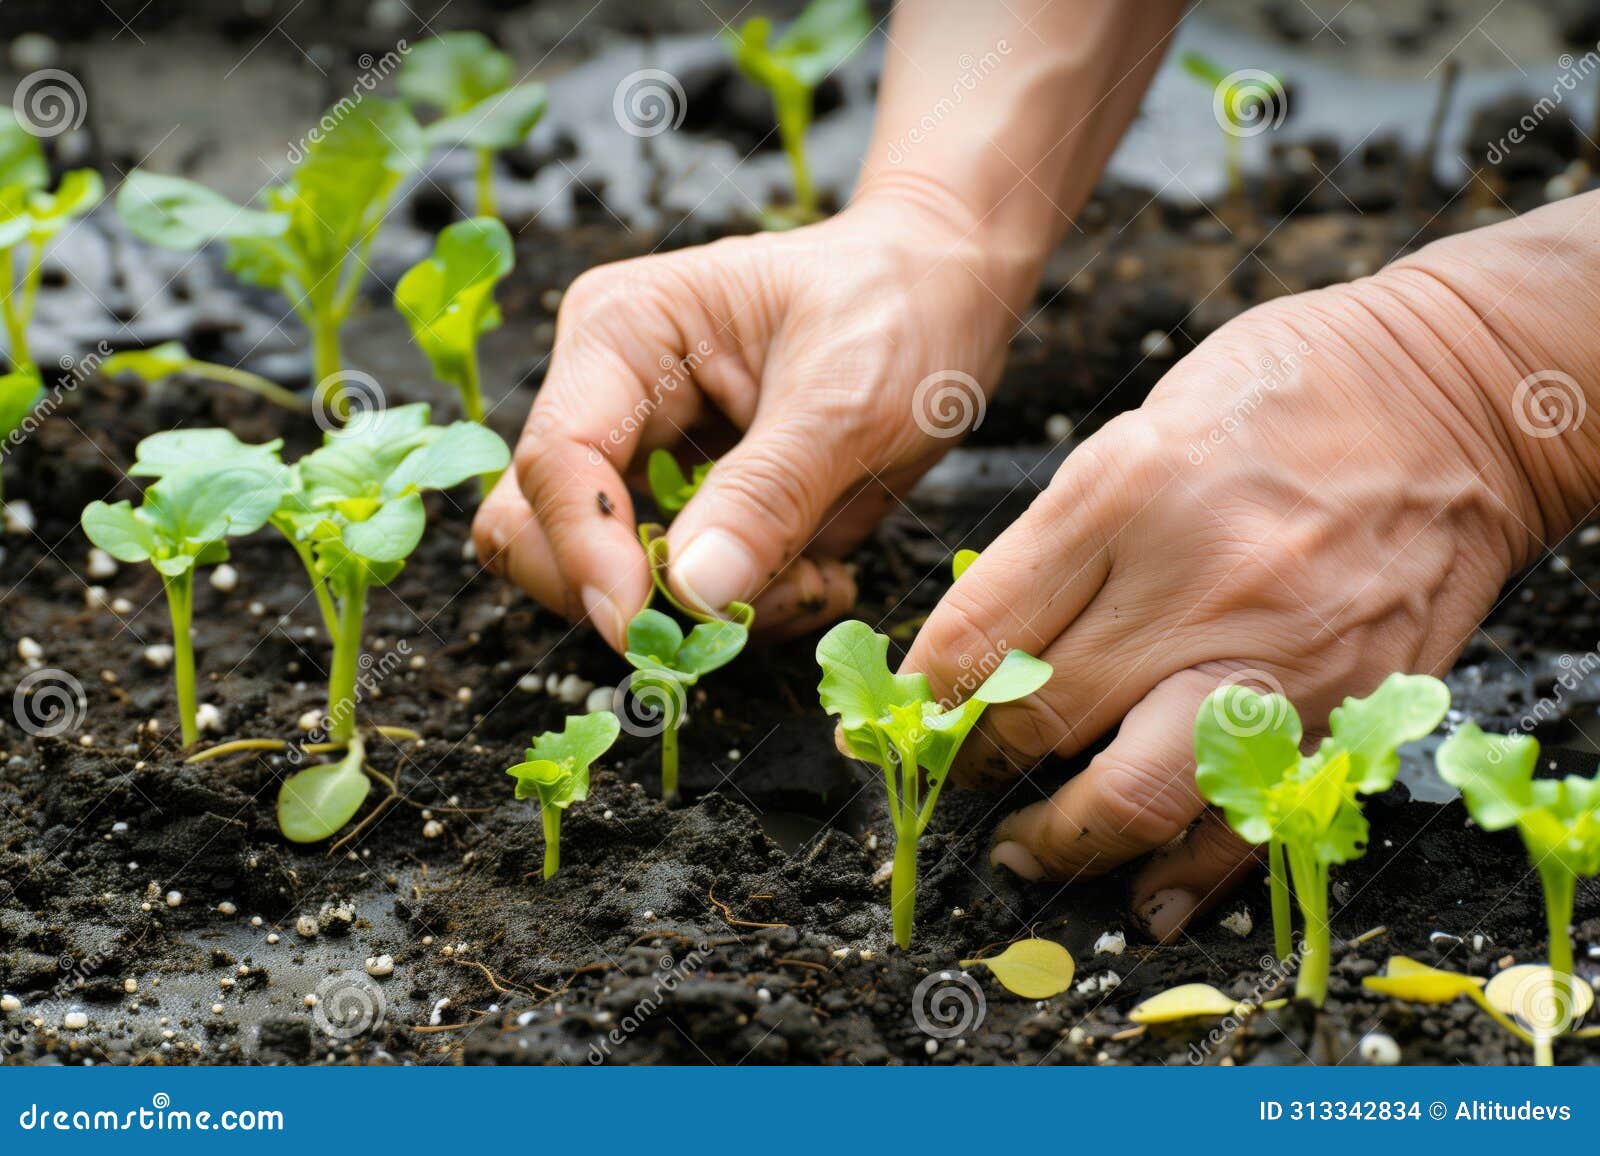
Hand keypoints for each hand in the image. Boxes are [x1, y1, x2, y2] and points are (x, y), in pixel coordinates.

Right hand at [473, 181, 1028, 647]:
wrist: (946, 296)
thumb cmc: (897, 308)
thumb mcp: (847, 400)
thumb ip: (767, 496)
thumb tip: (689, 596)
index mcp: (622, 335)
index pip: (557, 460)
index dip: (585, 553)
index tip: (642, 628)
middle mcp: (610, 398)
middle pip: (538, 530)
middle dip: (636, 595)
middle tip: (748, 610)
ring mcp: (643, 460)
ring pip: (609, 583)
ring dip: (706, 615)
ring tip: (816, 578)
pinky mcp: (688, 509)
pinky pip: (679, 597)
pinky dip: (744, 613)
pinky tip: (821, 572)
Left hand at [903, 268, 1547, 940]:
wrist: (1453, 404)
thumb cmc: (1281, 397)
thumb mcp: (1134, 433)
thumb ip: (1058, 547)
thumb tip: (983, 652)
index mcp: (1124, 492)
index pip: (982, 631)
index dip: (926, 694)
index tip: (913, 719)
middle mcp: (1196, 582)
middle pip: (1042, 720)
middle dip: (979, 767)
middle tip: (964, 777)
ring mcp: (1276, 655)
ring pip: (1135, 796)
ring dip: (1064, 842)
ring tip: (1029, 850)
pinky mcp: (1344, 707)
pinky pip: (1245, 820)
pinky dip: (1183, 875)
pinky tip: (1141, 894)